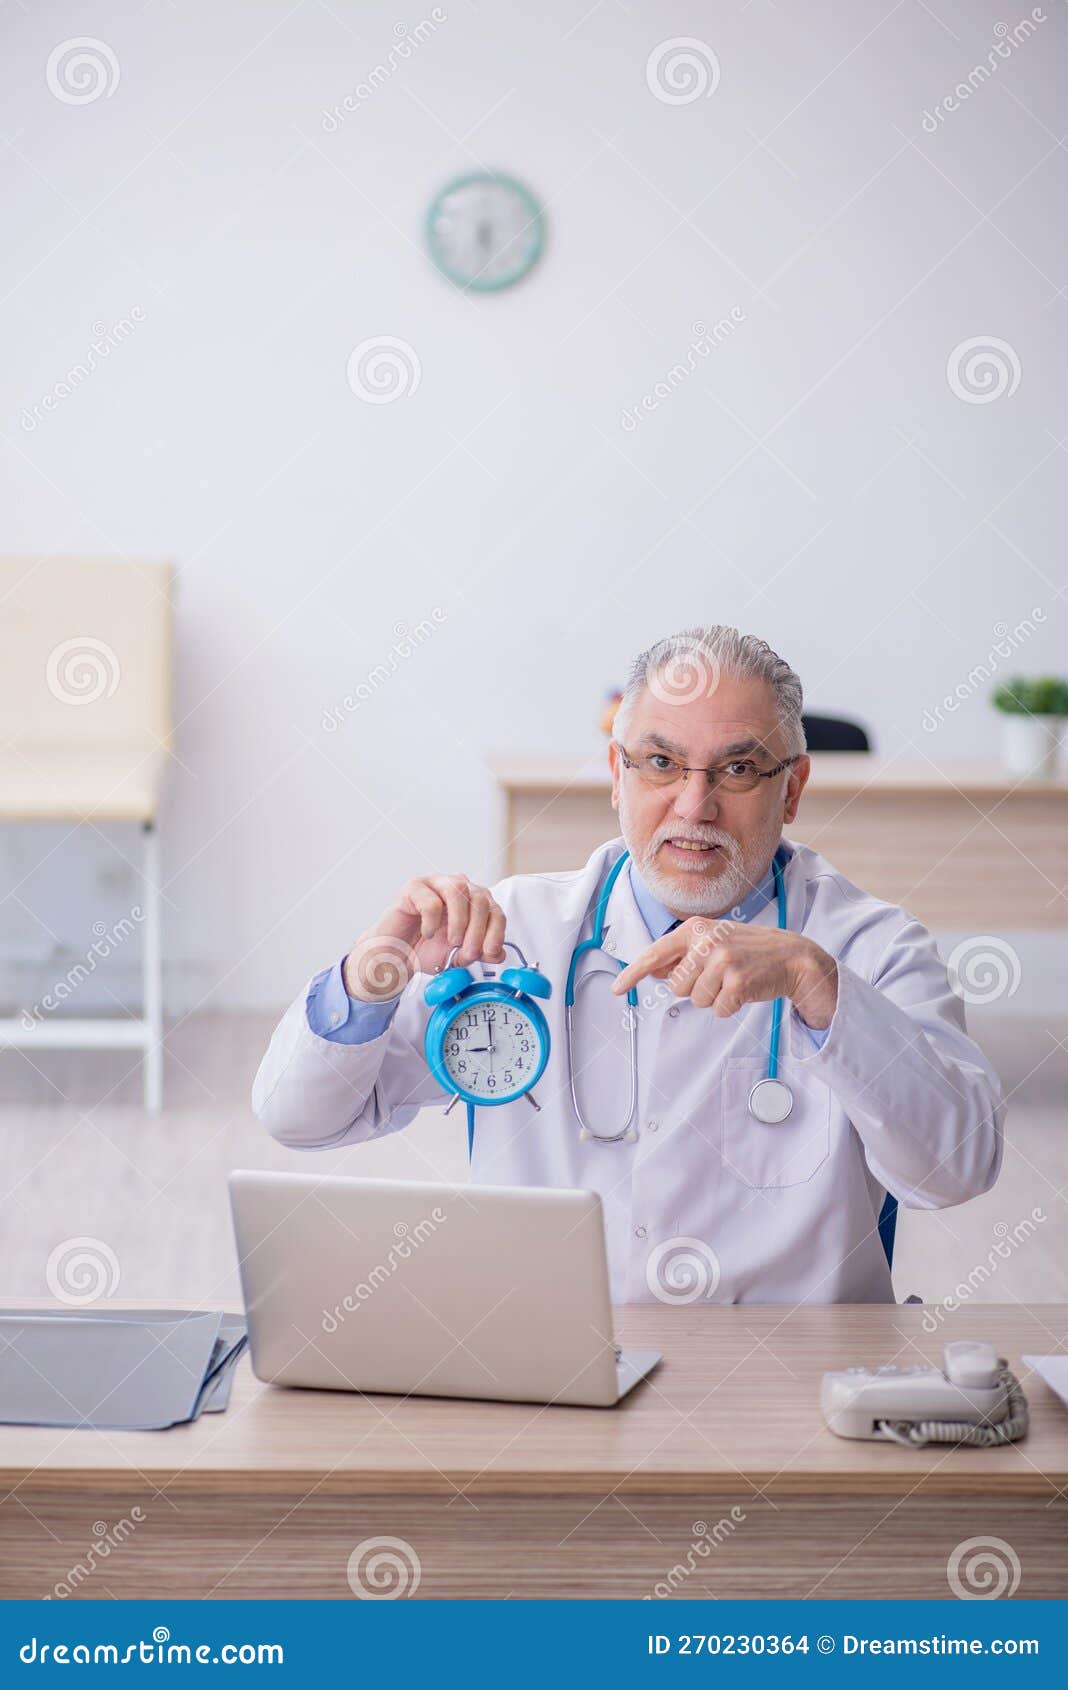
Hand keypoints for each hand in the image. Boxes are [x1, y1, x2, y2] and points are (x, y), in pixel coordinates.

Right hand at [343, 873, 506, 1002]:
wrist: (396, 956)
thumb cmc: (426, 950)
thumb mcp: (459, 957)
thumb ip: (479, 953)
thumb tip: (498, 954)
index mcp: (473, 902)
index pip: (495, 910)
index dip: (496, 933)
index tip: (489, 954)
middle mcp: (458, 887)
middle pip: (480, 898)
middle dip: (478, 930)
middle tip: (469, 953)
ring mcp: (436, 883)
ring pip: (459, 890)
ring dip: (460, 921)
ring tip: (453, 942)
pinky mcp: (414, 887)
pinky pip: (430, 899)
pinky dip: (432, 921)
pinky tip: (427, 933)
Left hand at [610, 918, 837, 1028]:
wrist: (792, 956)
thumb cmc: (748, 951)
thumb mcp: (712, 943)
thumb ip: (681, 956)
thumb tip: (651, 971)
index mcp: (695, 929)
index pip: (655, 953)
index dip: (633, 973)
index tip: (616, 988)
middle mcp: (706, 941)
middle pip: (676, 986)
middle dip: (695, 988)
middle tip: (719, 975)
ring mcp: (722, 960)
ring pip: (695, 1000)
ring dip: (713, 997)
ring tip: (732, 980)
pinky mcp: (738, 981)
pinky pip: (717, 1010)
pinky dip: (729, 1006)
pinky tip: (743, 990)